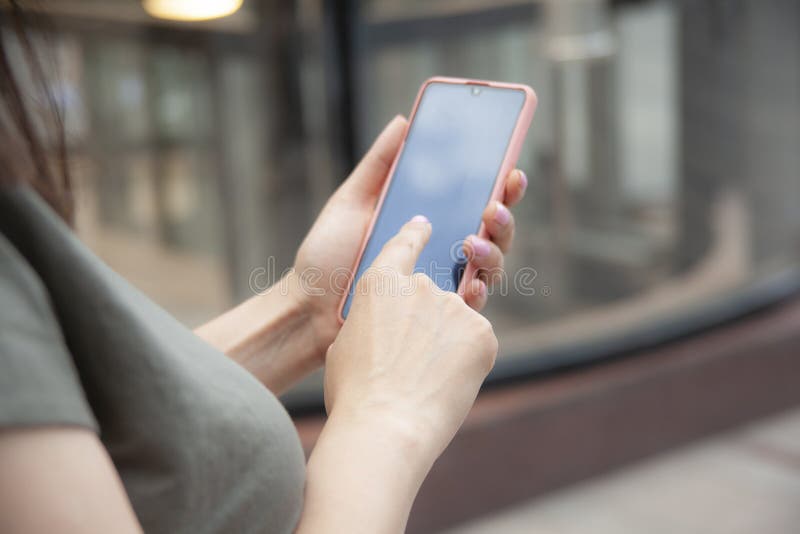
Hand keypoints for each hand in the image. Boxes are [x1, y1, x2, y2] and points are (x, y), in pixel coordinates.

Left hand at [294, 116, 527, 358]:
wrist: (308, 307)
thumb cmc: (327, 254)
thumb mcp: (351, 201)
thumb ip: (380, 164)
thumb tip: (404, 121)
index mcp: (428, 221)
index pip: (475, 200)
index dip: (501, 186)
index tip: (511, 170)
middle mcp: (442, 250)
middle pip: (493, 233)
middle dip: (504, 217)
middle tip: (492, 207)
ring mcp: (442, 283)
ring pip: (491, 266)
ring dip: (494, 252)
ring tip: (472, 243)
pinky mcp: (435, 315)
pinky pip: (471, 306)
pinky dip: (478, 293)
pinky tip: (471, 285)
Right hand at [323, 217, 497, 463]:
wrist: (385, 426)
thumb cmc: (355, 393)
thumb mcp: (346, 346)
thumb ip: (371, 323)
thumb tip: (383, 330)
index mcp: (380, 282)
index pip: (404, 244)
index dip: (415, 235)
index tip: (425, 226)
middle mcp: (421, 285)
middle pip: (432, 296)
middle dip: (426, 324)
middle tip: (411, 363)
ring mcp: (455, 306)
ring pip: (456, 323)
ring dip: (446, 345)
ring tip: (424, 382)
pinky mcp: (482, 332)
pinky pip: (476, 342)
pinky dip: (466, 361)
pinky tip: (444, 385)